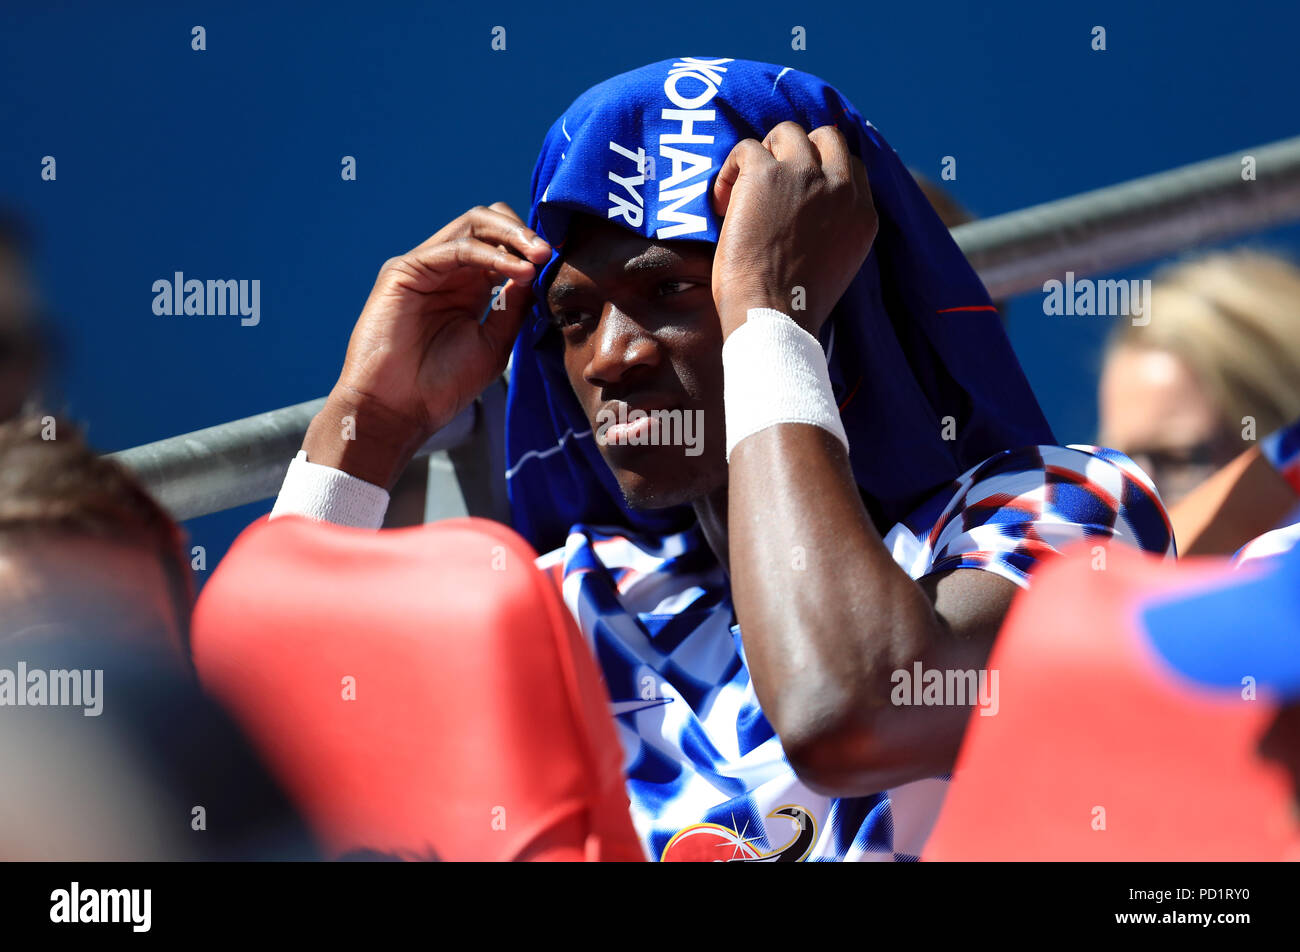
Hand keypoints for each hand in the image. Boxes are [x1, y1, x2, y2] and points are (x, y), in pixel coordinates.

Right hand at [305, 202, 550, 487]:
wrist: (398, 411)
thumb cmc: (443, 385)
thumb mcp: (494, 343)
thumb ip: (513, 306)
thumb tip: (536, 269)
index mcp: (470, 286)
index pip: (504, 245)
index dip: (531, 248)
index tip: (558, 263)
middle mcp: (448, 270)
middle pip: (488, 224)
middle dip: (523, 232)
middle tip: (549, 252)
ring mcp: (425, 267)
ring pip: (472, 226)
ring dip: (511, 236)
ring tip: (539, 256)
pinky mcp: (404, 271)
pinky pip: (455, 249)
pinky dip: (490, 255)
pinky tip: (517, 272)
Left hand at [710, 122, 876, 337]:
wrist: (772, 317)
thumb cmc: (792, 305)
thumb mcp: (835, 263)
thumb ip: (834, 229)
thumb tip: (809, 215)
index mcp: (862, 213)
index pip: (849, 165)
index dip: (820, 170)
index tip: (795, 190)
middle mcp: (840, 188)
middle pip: (825, 137)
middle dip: (796, 152)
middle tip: (769, 183)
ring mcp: (804, 176)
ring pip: (786, 132)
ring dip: (764, 154)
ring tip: (743, 190)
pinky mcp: (766, 175)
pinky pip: (745, 148)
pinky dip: (729, 170)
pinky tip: (722, 203)